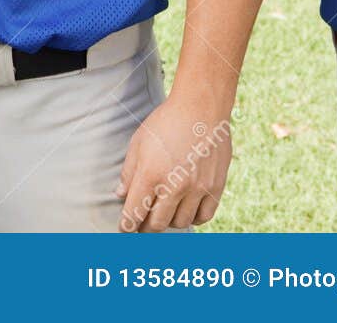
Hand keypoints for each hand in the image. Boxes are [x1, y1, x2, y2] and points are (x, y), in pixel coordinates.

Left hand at [116, 93, 232, 231]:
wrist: (201, 108)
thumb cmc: (166, 122)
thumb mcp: (138, 142)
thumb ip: (129, 172)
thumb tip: (121, 195)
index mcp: (151, 174)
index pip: (134, 212)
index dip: (127, 225)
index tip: (124, 229)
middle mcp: (174, 185)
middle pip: (157, 224)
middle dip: (145, 228)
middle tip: (141, 226)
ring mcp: (197, 188)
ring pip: (180, 223)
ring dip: (168, 221)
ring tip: (163, 213)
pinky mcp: (215, 187)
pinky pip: (203, 217)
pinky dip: (192, 218)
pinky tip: (184, 210)